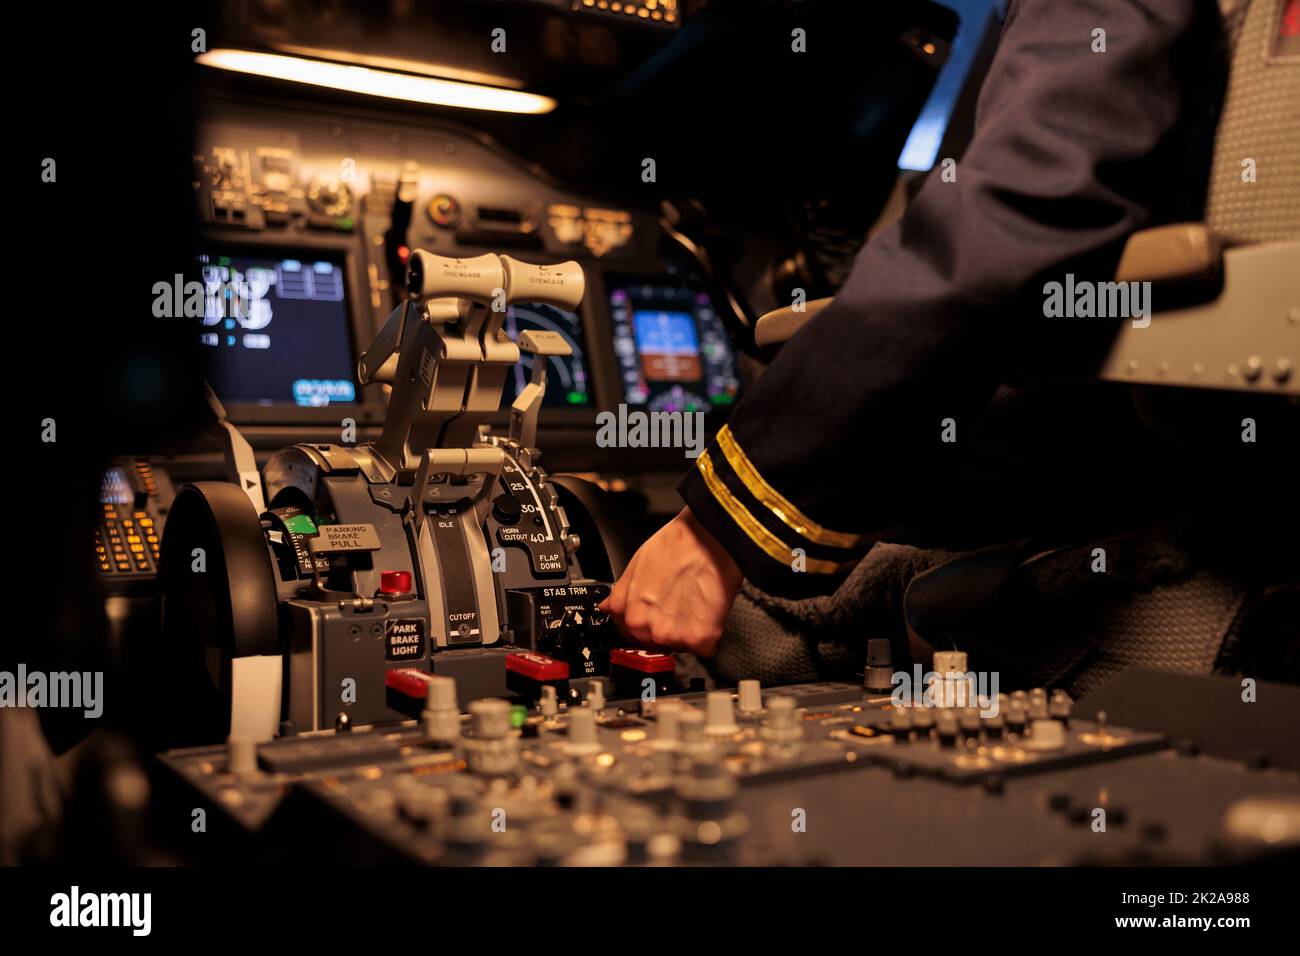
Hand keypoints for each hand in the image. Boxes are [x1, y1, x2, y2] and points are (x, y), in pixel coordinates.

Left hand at [599, 506, 742, 656]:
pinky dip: (710, 635)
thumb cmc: (677, 545)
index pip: (630, 634)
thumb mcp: (635, 564)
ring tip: (695, 602)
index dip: (648, 623)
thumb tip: (607, 609)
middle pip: (655, 643)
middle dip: (668, 629)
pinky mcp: (698, 639)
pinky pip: (705, 648)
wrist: (709, 538)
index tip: (658, 616)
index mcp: (625, 609)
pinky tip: (708, 610)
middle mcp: (643, 626)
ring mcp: (670, 635)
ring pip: (680, 645)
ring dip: (689, 632)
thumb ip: (621, 594)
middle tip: (681, 603)